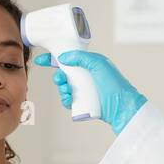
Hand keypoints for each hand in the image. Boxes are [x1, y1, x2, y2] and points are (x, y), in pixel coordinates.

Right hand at [33, 50, 147, 136]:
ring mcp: (83, 91)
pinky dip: (65, 99)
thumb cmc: (114, 84)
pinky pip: (68, 101)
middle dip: (58, 76)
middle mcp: (85, 77)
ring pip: (64, 88)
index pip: (68, 59)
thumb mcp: (98, 64)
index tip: (41, 60)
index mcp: (89, 65)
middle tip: (61, 79)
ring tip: (67, 90)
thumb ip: (81, 57)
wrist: (122, 106)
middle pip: (63, 74)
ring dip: (61, 88)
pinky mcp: (82, 104)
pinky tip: (69, 99)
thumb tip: (64, 58)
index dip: (54, 59)